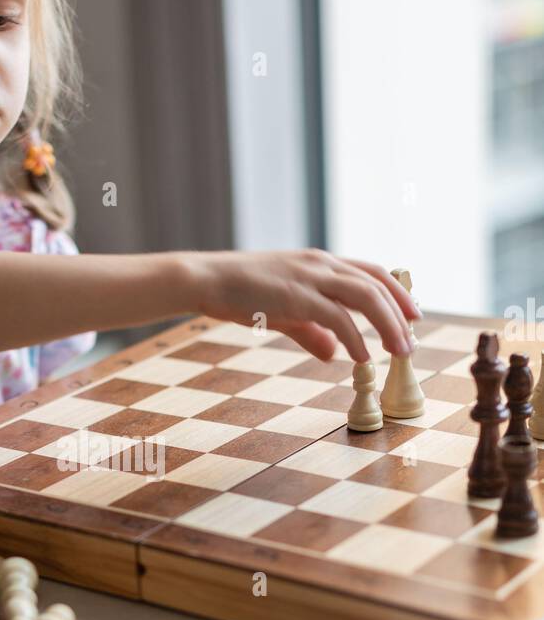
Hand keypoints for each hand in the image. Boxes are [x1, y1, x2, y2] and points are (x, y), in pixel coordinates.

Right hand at [189, 248, 420, 361]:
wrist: (207, 279)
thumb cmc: (240, 293)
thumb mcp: (282, 312)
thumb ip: (311, 331)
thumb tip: (334, 352)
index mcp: (320, 262)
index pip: (370, 272)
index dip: (396, 293)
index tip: (412, 315)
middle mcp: (321, 264)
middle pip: (376, 284)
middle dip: (400, 313)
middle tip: (412, 342)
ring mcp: (309, 276)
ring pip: (365, 296)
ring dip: (388, 325)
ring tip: (399, 351)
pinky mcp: (296, 295)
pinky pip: (337, 316)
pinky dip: (356, 337)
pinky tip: (362, 356)